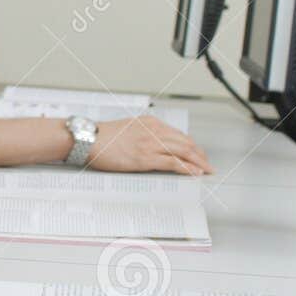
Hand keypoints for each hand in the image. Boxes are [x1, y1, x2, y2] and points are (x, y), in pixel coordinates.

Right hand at [88, 117, 213, 175]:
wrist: (88, 139)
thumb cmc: (102, 136)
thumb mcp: (128, 128)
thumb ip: (143, 134)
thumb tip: (152, 146)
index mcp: (150, 123)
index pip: (179, 135)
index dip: (192, 146)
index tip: (197, 154)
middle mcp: (154, 131)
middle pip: (186, 143)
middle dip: (200, 155)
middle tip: (207, 164)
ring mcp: (151, 144)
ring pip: (184, 152)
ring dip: (198, 162)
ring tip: (206, 170)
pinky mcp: (146, 158)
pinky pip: (173, 163)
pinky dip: (187, 168)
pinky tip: (194, 173)